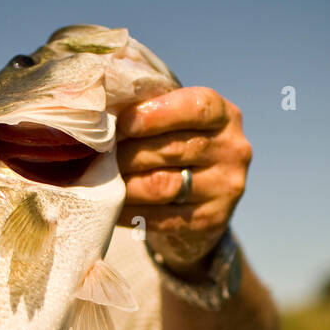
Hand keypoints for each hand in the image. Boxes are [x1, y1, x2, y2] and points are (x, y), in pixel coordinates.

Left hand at [115, 87, 251, 274]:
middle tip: (97, 155)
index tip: (124, 122)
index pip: (195, 108)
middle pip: (172, 149)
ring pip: (162, 185)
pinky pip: (158, 217)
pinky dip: (128, 210)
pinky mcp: (210, 221)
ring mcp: (224, 189)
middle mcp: (233, 150)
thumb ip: (150, 109)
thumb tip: (104, 108)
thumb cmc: (177, 148)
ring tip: (99, 178)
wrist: (201, 203)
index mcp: (224, 115)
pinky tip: (110, 205)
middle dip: (128, 152)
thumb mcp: (175, 122)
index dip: (156, 114)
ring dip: (124, 183)